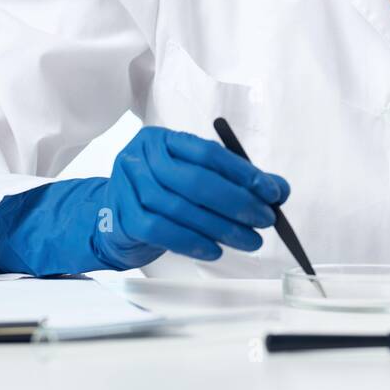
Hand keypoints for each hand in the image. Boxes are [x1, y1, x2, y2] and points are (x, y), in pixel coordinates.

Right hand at [94, 126, 288, 267]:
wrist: (111, 217)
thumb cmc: (163, 194)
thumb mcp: (196, 178)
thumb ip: (236, 180)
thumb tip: (278, 190)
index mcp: (164, 139)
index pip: (208, 153)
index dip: (243, 173)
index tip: (271, 192)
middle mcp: (142, 157)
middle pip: (196, 180)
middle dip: (237, 203)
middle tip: (264, 220)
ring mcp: (127, 186)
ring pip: (181, 208)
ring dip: (221, 228)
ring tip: (249, 240)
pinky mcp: (122, 216)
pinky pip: (162, 231)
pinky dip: (192, 242)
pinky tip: (215, 250)